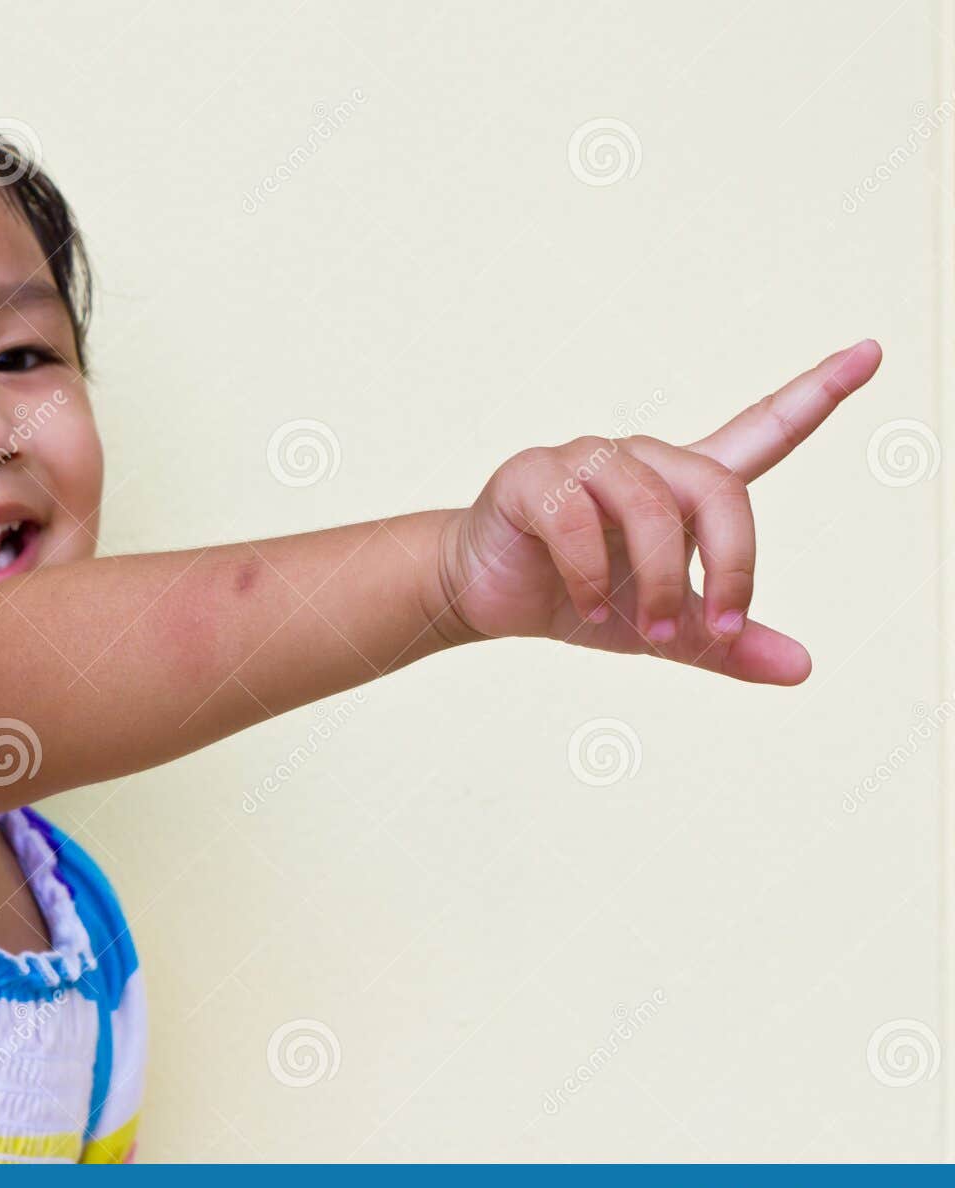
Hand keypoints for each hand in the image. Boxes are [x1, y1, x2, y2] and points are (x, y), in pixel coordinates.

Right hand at [436, 339, 882, 683]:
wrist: (482, 596)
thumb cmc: (571, 596)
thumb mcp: (659, 629)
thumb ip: (724, 641)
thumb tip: (800, 668)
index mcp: (679, 486)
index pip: (760, 430)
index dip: (815, 394)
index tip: (871, 353)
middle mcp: (639, 461)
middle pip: (721, 488)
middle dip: (732, 565)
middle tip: (720, 627)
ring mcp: (584, 462)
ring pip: (652, 506)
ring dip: (657, 582)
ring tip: (643, 632)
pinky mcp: (531, 476)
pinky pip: (578, 520)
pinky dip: (591, 576)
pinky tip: (587, 608)